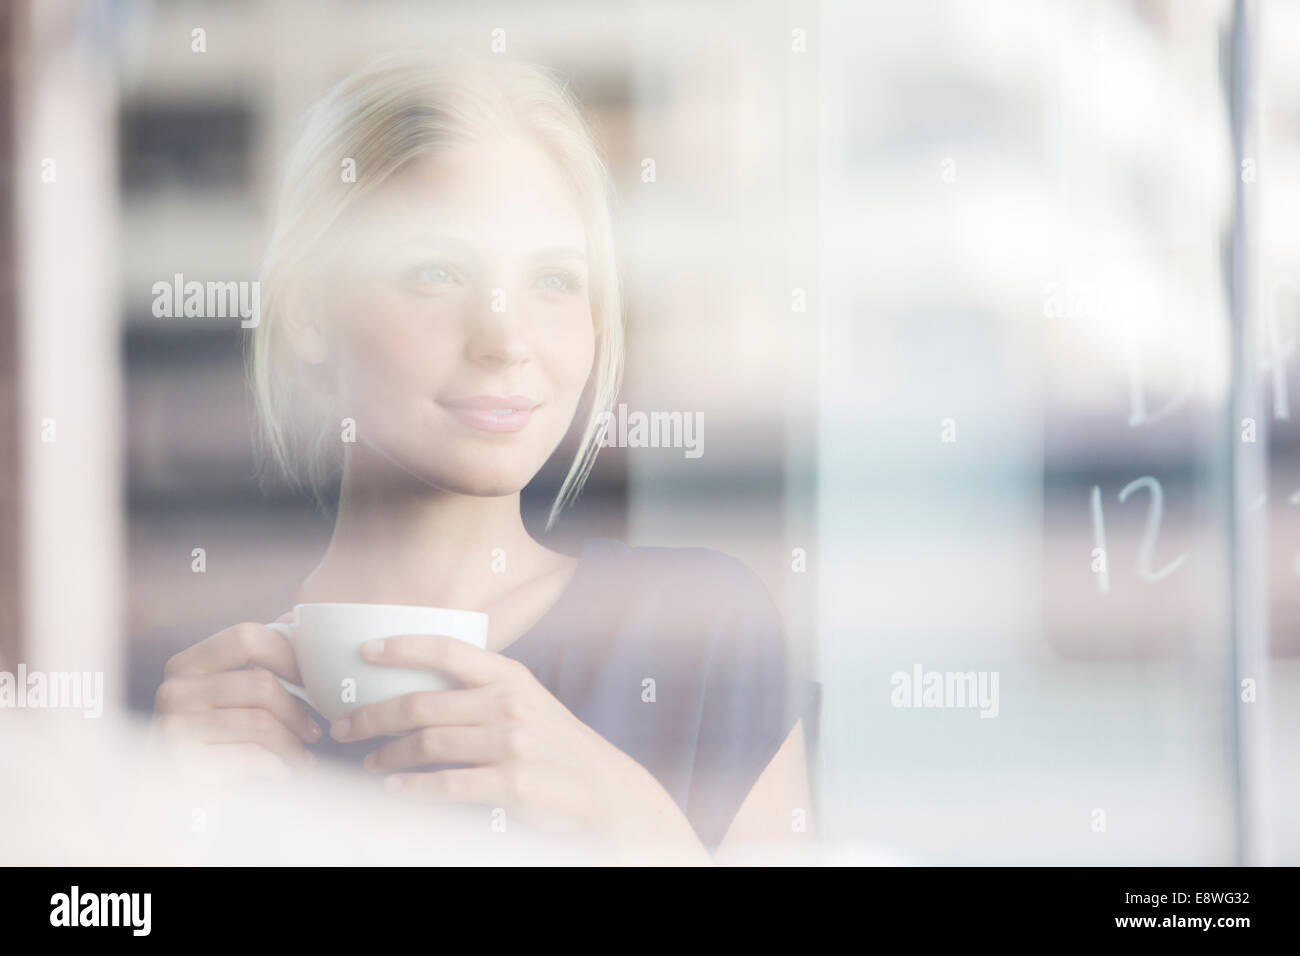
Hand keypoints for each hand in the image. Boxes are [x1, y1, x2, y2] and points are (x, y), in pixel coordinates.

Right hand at [153, 620, 321, 781]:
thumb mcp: (230, 695)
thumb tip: (294, 618)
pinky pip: (250, 757)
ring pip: (260, 723)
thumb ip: (257, 660)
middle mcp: (174, 691)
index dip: (289, 653)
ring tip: (303, 754)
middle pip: (261, 683)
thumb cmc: (216, 741)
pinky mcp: (183, 765)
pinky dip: (277, 764)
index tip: (310, 680)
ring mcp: (174, 729)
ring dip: (293, 742)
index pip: (247, 636)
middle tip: (315, 729)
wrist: (179, 801)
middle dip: (298, 708)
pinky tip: (283, 770)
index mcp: (186, 664)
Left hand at [331, 635, 708, 857]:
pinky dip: (413, 788)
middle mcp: (509, 703)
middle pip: (421, 703)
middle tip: (343, 726)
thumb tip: (418, 689)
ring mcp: (512, 744)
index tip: (363, 651)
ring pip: (427, 743)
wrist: (606, 791)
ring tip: (369, 761)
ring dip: (387, 754)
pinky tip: (394, 789)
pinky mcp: (512, 784)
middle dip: (372, 715)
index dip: (401, 646)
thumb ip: (481, 692)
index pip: (447, 649)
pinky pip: (447, 784)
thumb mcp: (527, 703)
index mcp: (510, 676)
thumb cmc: (556, 746)